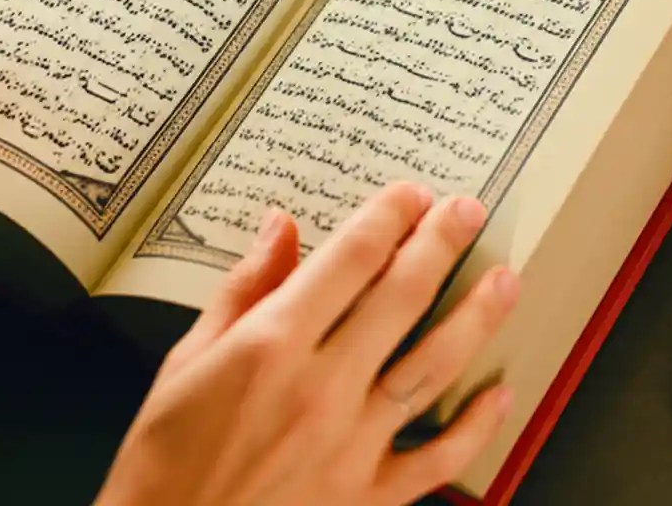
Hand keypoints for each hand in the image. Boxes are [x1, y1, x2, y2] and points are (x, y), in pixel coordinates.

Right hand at [96, 183, 519, 505]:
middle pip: (402, 296)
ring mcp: (351, 444)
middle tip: (468, 212)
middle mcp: (320, 387)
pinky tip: (500, 394)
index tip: (412, 195)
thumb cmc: (165, 460)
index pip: (349, 259)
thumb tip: (279, 228)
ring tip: (506, 280)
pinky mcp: (367, 496)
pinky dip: (477, 426)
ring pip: (434, 365)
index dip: (389, 217)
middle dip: (441, 244)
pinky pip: (439, 456)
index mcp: (271, 345)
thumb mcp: (185, 362)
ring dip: (476, 317)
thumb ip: (242, 290)